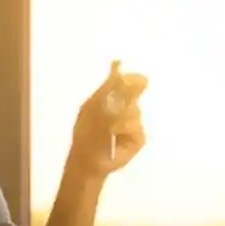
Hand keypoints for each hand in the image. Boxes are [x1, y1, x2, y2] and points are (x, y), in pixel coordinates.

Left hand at [67, 60, 147, 181]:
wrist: (87, 162)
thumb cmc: (86, 134)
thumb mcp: (92, 106)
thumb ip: (107, 87)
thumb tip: (117, 63)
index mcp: (111, 98)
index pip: (125, 80)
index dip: (129, 77)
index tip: (127, 78)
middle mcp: (125, 108)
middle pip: (134, 92)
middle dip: (126, 96)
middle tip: (116, 103)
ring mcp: (133, 123)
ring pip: (135, 111)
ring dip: (120, 118)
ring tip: (109, 130)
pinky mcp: (139, 138)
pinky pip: (137, 128)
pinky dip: (125, 132)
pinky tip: (117, 139)